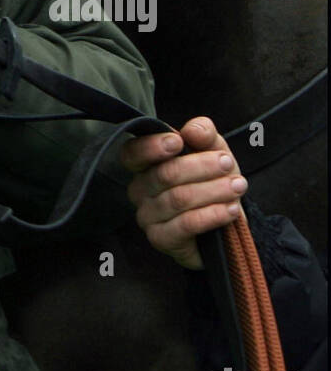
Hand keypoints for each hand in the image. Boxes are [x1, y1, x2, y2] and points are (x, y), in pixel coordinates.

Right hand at [120, 116, 247, 269]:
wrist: (226, 221)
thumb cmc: (212, 179)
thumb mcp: (213, 150)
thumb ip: (203, 133)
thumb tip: (192, 131)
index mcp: (143, 164)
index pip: (133, 153)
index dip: (152, 146)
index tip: (178, 141)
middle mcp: (138, 190)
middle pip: (164, 174)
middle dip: (201, 167)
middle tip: (228, 163)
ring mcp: (147, 216)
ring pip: (178, 198)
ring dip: (213, 190)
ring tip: (238, 186)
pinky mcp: (161, 239)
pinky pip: (186, 224)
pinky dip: (212, 214)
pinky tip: (231, 210)